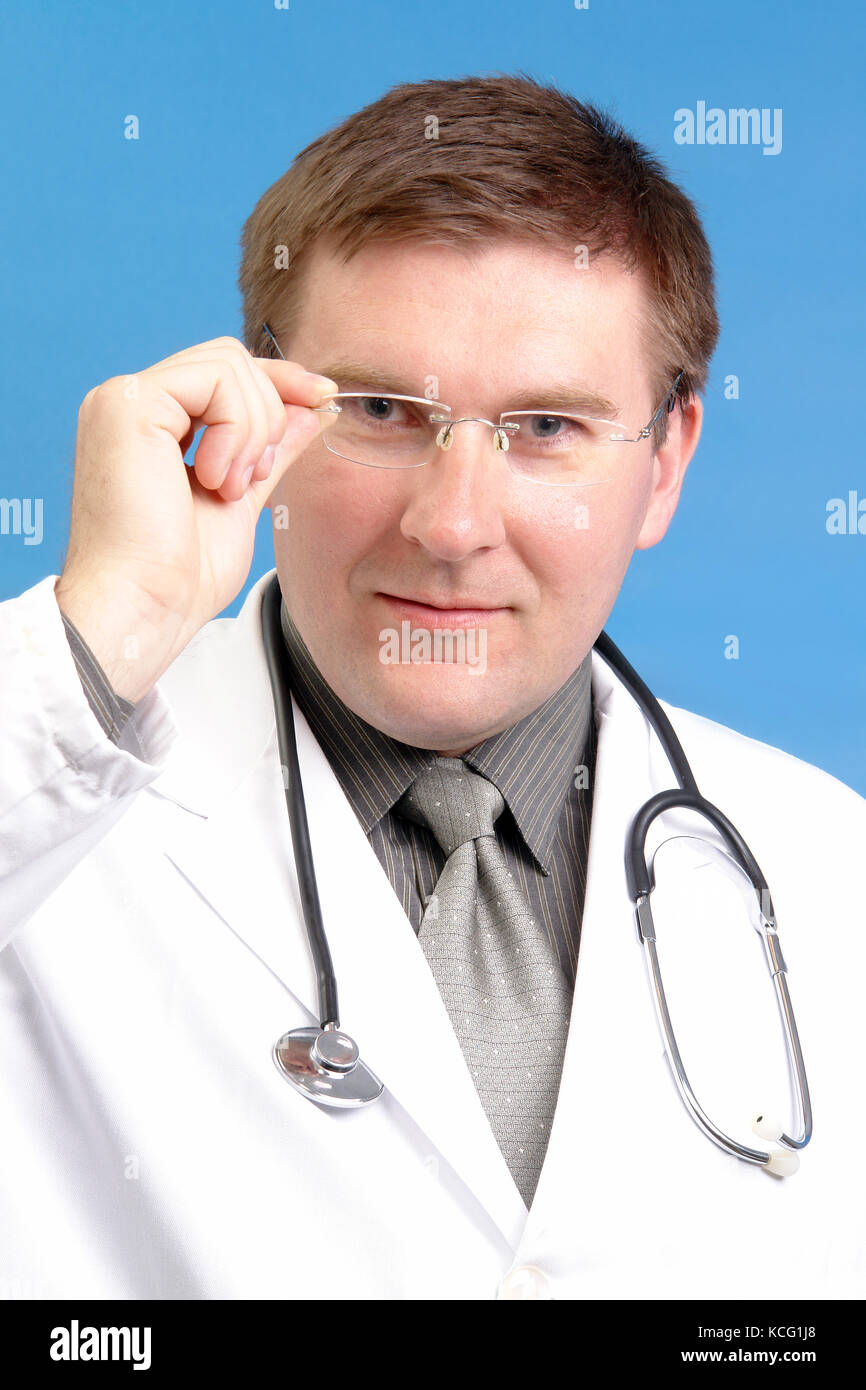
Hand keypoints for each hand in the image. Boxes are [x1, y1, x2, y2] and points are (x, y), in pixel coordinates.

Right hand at [54, 336, 336, 701]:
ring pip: (230, 365)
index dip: (282, 382)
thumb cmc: (179, 577)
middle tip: (253, 478)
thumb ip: (271, 452)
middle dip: (269, 414)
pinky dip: (236, 430)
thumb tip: (312, 410)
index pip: (226, 374)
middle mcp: (132, 403)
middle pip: (232, 360)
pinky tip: (215, 480)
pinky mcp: (129, 403)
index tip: (325, 399)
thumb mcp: (242, 501)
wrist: (145, 608)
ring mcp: (125, 399)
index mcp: (151, 423)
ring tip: (229, 488)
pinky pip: (216, 380)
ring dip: (253, 431)